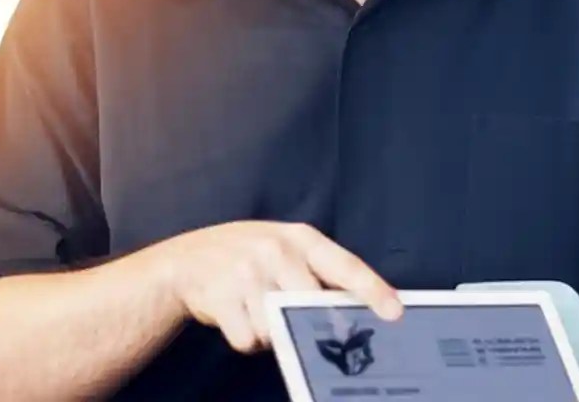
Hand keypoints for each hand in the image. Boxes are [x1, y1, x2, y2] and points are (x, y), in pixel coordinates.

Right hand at [149, 221, 402, 353]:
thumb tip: (355, 312)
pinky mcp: (222, 298)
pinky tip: (235, 315)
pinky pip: (250, 341)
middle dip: (303, 321)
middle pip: (311, 305)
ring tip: (253, 308)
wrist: (183, 262)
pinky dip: (245, 339)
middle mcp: (275, 249)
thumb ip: (315, 271)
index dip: (372, 289)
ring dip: (269, 332)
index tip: (395, 313)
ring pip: (279, 329)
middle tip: (285, 313)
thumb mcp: (281, 248)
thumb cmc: (244, 257)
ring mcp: (246, 272)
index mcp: (299, 237)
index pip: (345, 265)